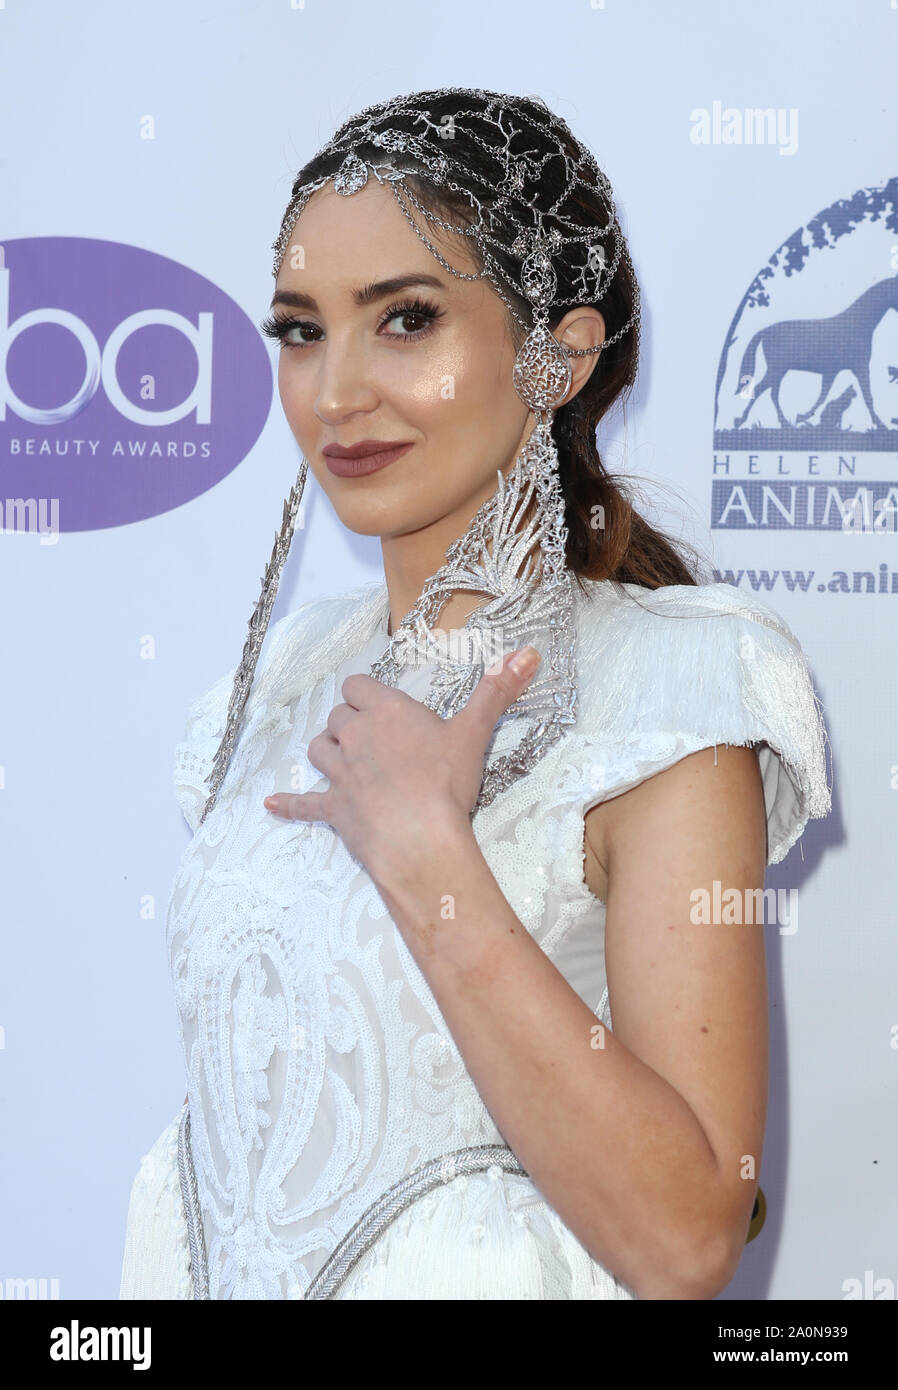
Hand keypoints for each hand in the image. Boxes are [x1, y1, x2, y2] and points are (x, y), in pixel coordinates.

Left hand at [263, 645, 541, 882]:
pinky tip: (272, 805)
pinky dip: (289, 804)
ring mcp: (339, 773)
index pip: (358, 686)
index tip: (379, 705)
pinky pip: (304, 803)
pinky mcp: (333, 809)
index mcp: (385, 712)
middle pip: (338, 717)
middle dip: (350, 723)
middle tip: (374, 738)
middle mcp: (355, 736)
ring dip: (328, 751)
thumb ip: (496, 690)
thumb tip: (527, 653)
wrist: (420, 838)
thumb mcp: (475, 732)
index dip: (366, 694)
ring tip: (343, 758)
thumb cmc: (446, 783)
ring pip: (319, 749)